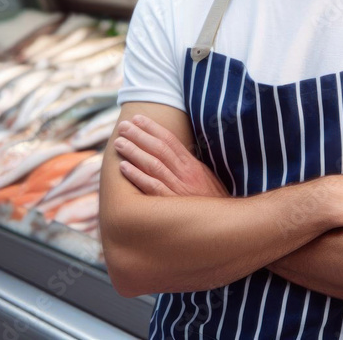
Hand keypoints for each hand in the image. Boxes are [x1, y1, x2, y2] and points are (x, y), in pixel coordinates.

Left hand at [113, 114, 228, 197]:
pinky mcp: (171, 205)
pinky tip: (124, 167)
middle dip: (139, 135)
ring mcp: (178, 189)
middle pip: (159, 149)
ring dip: (134, 152)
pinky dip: (137, 176)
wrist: (223, 225)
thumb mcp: (205, 179)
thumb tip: (172, 152)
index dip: (152, 128)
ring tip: (119, 142)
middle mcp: (185, 174)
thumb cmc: (211, 203)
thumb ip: (188, 166)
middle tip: (123, 126)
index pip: (170, 141)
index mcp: (192, 166)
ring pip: (153, 165)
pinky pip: (152, 188)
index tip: (137, 118)